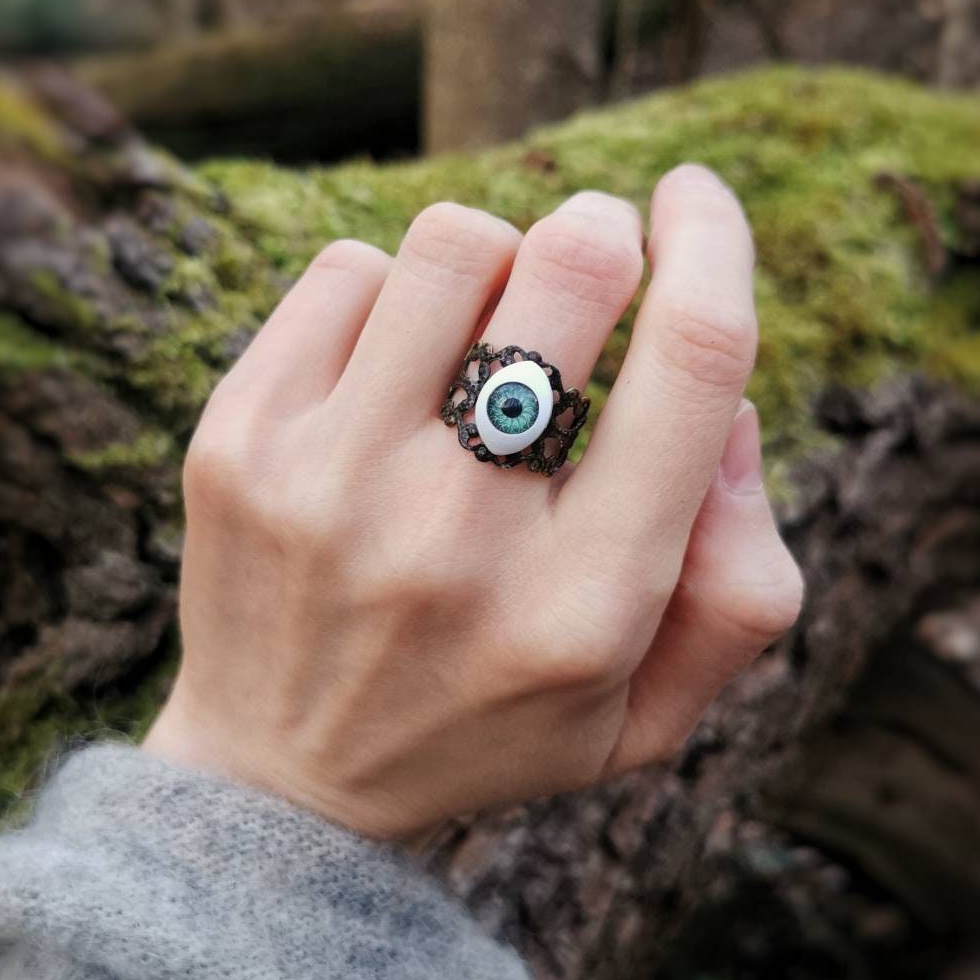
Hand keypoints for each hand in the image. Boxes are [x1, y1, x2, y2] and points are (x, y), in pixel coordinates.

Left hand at [144, 168, 802, 838]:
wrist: (276, 782)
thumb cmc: (488, 720)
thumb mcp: (645, 712)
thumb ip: (741, 585)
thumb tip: (730, 411)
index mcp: (584, 604)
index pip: (694, 362)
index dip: (718, 245)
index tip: (704, 196)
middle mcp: (456, 536)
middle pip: (574, 263)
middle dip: (606, 231)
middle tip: (596, 263)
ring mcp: (331, 480)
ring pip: (456, 241)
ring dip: (497, 261)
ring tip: (484, 331)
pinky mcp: (238, 439)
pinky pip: (348, 269)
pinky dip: (392, 293)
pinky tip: (391, 371)